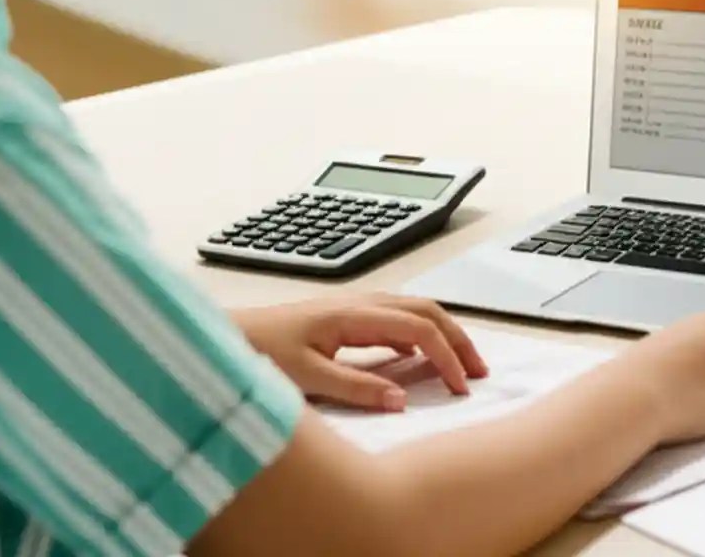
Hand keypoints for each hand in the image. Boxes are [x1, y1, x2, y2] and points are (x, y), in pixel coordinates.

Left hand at [232, 293, 487, 411]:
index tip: (461, 387)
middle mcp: (360, 304)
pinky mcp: (347, 320)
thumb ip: (354, 388)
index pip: (419, 328)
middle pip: (427, 311)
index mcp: (353, 315)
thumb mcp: (304, 377)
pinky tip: (422, 360)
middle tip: (479, 372)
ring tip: (462, 365)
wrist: (225, 335)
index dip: (446, 356)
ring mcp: (354, 309)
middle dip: (459, 339)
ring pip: (415, 312)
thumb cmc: (257, 353)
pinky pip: (397, 321)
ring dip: (444, 334)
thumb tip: (401, 400)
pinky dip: (422, 337)